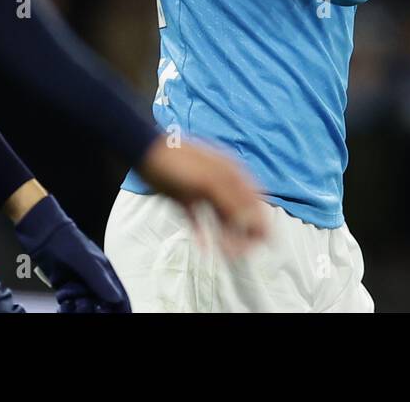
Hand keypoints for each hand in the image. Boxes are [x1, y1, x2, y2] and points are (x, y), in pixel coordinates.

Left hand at [15, 195, 130, 312]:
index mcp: (106, 273)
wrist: (43, 235)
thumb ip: (101, 280)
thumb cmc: (68, 242)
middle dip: (97, 310)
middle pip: (103, 306)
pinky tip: (62, 304)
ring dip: (80, 309)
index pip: (119, 298)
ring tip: (71, 302)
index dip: (120, 310)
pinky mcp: (66, 288)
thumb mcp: (87, 260)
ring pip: (86, 308)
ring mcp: (80, 285)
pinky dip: (67, 307)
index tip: (119, 316)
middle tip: (84, 304)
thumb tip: (116, 299)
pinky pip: (70, 305)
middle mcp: (95, 281)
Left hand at [136, 138, 266, 256]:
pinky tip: (204, 247)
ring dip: (225, 235)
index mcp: (231, 172)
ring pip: (220, 217)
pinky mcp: (185, 200)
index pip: (254, 198)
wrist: (143, 154)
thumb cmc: (179, 163)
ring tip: (226, 254)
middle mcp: (220, 182)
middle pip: (238, 210)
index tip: (266, 241)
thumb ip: (231, 200)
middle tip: (243, 253)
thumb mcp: (208, 181)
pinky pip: (198, 220)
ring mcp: (202, 191)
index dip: (261, 219)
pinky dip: (202, 233)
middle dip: (243, 231)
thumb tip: (252, 219)